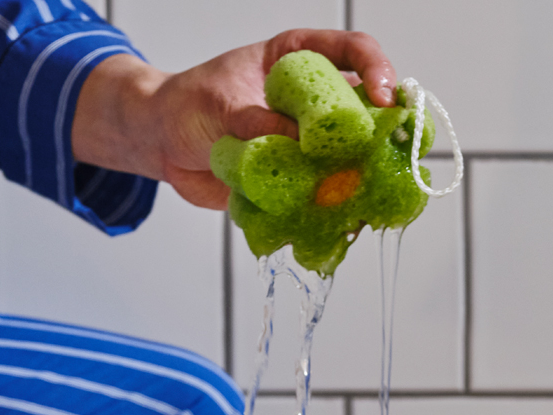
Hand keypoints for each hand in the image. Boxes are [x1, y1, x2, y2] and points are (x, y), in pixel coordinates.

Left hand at [73, 29, 398, 210]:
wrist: (163, 144)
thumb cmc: (187, 106)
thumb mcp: (221, 104)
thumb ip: (259, 121)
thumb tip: (298, 142)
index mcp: (299, 59)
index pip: (354, 51)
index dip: (378, 70)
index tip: (386, 96)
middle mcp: (312, 100)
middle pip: (367, 111)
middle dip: (383, 134)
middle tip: (390, 154)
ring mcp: (308, 140)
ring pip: (353, 157)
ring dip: (362, 179)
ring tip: (366, 197)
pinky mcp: (299, 176)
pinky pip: (325, 193)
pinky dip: (335, 210)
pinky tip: (341, 224)